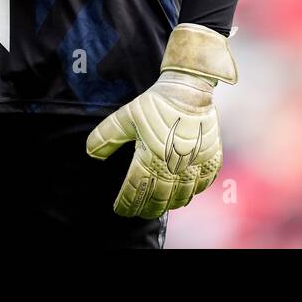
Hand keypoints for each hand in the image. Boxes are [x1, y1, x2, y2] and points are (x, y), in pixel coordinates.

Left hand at [85, 69, 221, 218]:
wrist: (189, 89)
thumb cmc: (157, 102)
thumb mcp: (127, 116)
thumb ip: (107, 135)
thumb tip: (90, 153)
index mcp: (152, 156)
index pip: (136, 190)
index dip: (127, 203)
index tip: (121, 209)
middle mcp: (174, 165)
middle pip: (159, 199)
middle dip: (147, 209)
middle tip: (140, 212)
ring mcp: (195, 164)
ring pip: (182, 196)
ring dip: (169, 204)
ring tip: (160, 205)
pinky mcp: (211, 158)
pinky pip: (202, 185)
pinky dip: (192, 193)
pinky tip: (184, 193)